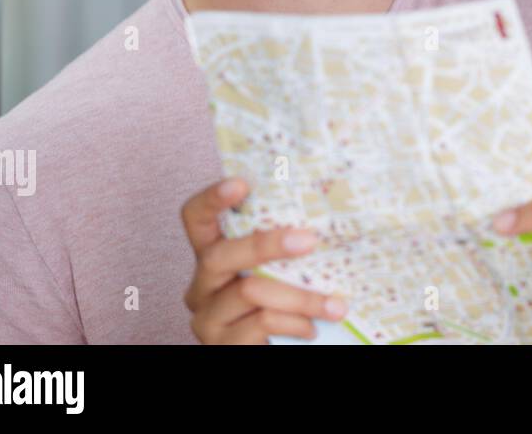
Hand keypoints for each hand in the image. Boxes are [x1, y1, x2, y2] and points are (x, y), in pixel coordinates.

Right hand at [181, 177, 348, 343]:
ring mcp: (207, 316)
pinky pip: (260, 323)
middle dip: (266, 245)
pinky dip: (294, 323)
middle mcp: (202, 284)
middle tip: (310, 240)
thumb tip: (330, 215)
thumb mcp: (280, 271)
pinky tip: (312, 327)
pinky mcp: (221, 344)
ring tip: (335, 304)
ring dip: (300, 296)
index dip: (211, 198)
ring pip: (249, 291)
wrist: (274, 349)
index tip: (241, 183)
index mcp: (213, 254)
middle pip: (220, 255)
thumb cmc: (283, 303)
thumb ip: (286, 248)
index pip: (196, 218)